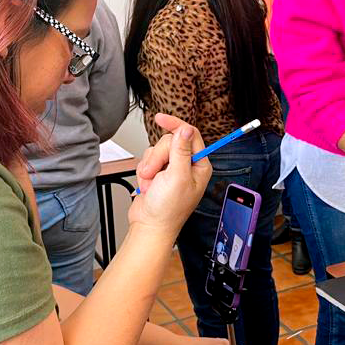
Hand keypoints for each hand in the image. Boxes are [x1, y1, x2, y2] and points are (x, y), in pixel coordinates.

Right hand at [129, 114, 211, 237]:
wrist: (149, 225)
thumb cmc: (168, 209)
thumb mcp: (177, 177)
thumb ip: (181, 151)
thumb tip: (185, 129)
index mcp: (199, 165)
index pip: (190, 135)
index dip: (176, 125)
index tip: (161, 119)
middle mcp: (187, 165)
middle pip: (169, 142)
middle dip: (158, 157)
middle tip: (156, 174)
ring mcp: (171, 169)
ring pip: (156, 150)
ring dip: (150, 167)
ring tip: (152, 184)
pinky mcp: (157, 172)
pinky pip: (147, 160)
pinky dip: (144, 172)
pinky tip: (148, 186)